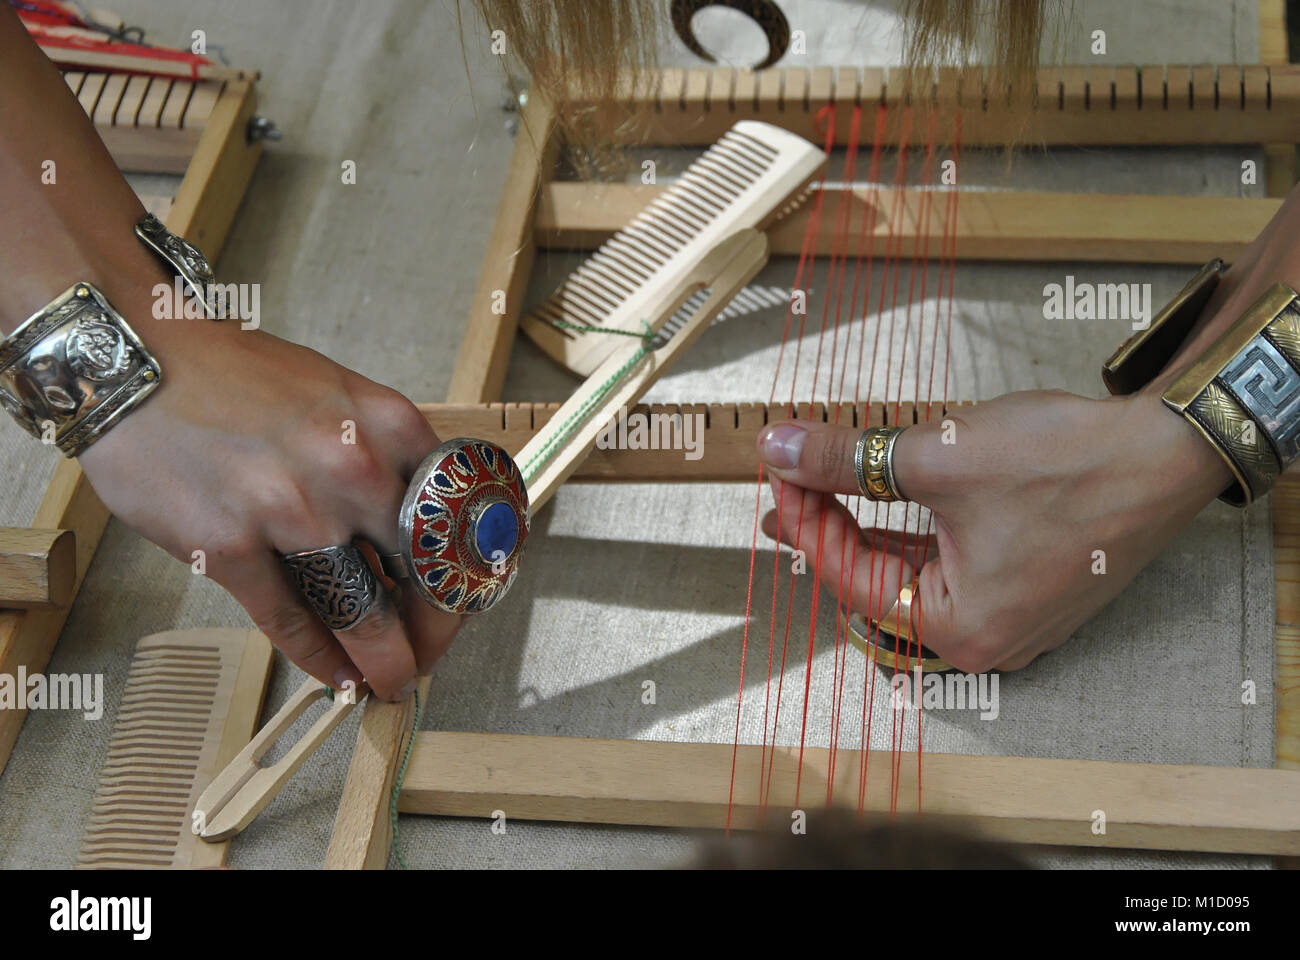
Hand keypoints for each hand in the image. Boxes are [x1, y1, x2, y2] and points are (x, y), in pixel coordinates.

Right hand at [77, 281, 456, 700]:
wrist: (133, 360)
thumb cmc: (235, 375)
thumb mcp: (337, 392)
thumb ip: (383, 451)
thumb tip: (418, 522)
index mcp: (388, 423)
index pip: (457, 518)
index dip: (464, 572)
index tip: (461, 600)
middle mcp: (350, 467)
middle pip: (421, 573)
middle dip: (433, 629)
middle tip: (429, 655)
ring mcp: (290, 511)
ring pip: (362, 612)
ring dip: (384, 660)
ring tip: (391, 681)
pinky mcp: (229, 548)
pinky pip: (290, 622)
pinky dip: (321, 658)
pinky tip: (338, 675)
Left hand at [755, 388, 1231, 671]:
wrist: (1167, 448)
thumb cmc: (1063, 464)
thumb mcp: (935, 457)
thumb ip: (846, 460)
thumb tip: (779, 450)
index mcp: (960, 629)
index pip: (851, 577)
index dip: (806, 521)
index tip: (778, 475)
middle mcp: (987, 640)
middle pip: (879, 582)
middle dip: (830, 528)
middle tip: (787, 489)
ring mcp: (1013, 616)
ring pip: (915, 574)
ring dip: (868, 528)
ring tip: (819, 492)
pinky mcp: (1029, 585)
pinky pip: (954, 566)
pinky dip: (916, 532)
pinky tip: (882, 500)